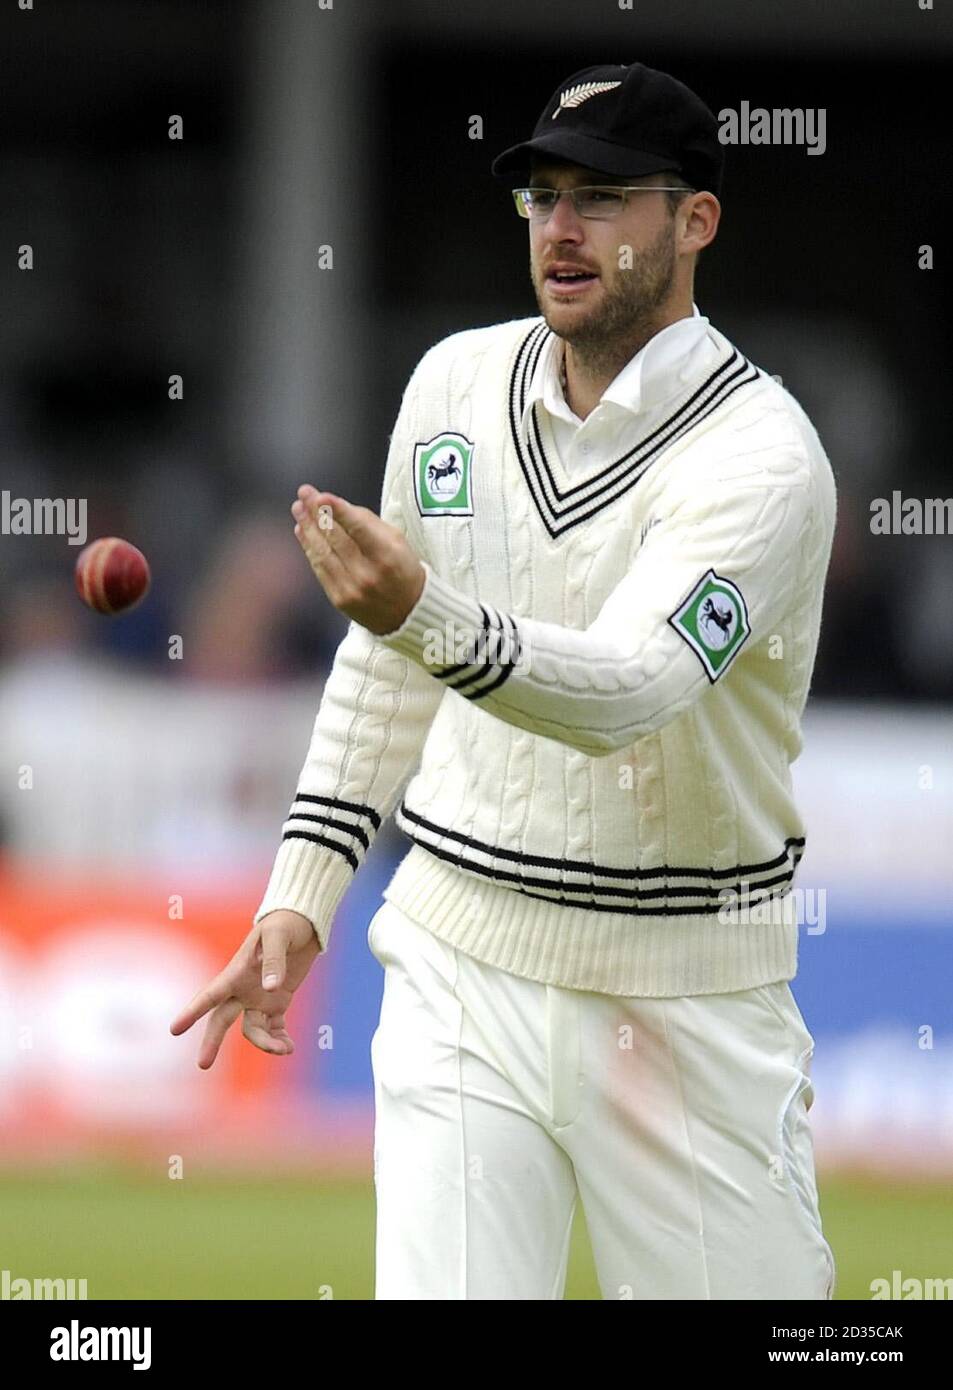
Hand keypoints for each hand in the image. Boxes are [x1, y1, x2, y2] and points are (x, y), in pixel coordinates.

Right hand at [169, 909, 320, 1069]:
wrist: (303, 924)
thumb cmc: (284, 924)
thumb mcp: (278, 936)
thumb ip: (273, 960)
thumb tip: (270, 988)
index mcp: (236, 972)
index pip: (210, 995)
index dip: (192, 1012)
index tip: (174, 1029)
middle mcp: (243, 989)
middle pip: (221, 1020)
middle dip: (212, 1041)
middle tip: (202, 1064)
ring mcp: (259, 998)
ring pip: (252, 1030)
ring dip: (265, 1043)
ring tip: (285, 1049)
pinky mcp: (277, 1002)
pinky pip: (274, 1028)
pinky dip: (280, 1040)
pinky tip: (289, 1046)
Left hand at [290, 484, 425, 635]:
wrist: (409, 614)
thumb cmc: (402, 570)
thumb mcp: (398, 542)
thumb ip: (369, 524)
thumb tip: (338, 507)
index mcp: (387, 557)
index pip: (359, 529)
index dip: (338, 511)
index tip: (321, 496)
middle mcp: (368, 575)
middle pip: (336, 538)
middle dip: (317, 513)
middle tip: (304, 493)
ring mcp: (351, 589)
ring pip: (323, 552)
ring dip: (308, 527)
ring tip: (298, 508)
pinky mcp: (338, 599)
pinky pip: (320, 568)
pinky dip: (309, 548)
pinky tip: (302, 531)